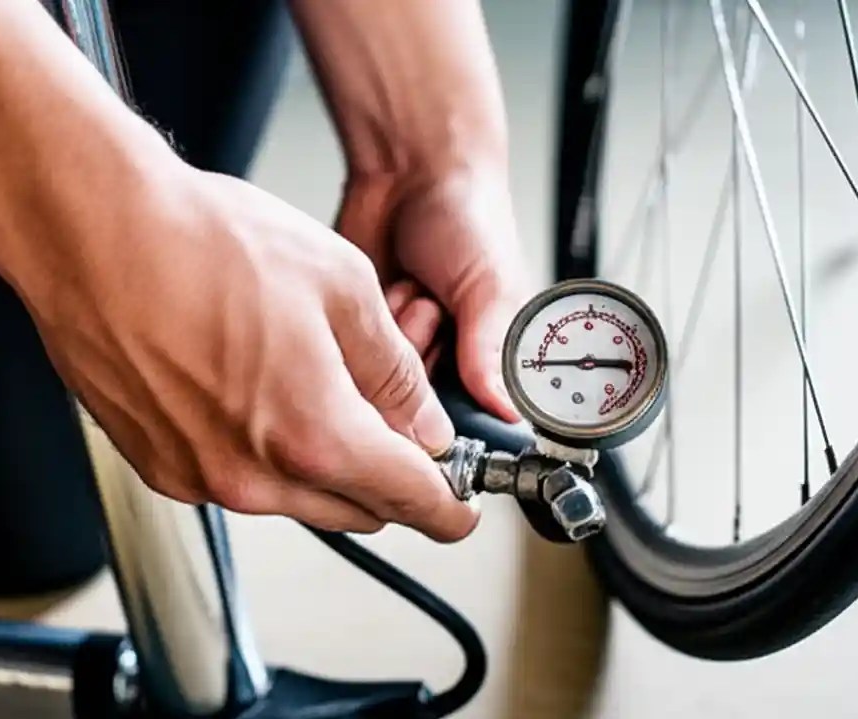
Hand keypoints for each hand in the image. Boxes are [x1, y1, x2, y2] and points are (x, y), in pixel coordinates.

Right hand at [2, 164, 478, 540]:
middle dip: (388, 476)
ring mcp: (199, 476)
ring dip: (325, 461)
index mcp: (315, 438)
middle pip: (356, 507)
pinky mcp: (158, 464)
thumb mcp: (343, 287)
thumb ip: (394, 373)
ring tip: (315, 378)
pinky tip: (258, 385)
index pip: (409, 501)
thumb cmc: (203, 244)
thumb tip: (423, 422)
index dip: (448, 508)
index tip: (460, 509)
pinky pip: (239, 480)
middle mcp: (254, 476)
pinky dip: (266, 453)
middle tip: (398, 424)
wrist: (88, 229)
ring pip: (297, 496)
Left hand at [335, 166, 529, 423]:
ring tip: (411, 286)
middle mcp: (450, 354)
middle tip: (432, 306)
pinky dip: (364, 322)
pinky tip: (387, 287)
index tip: (450, 374)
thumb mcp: (490, 286)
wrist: (409, 169)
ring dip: (394, 334)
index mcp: (494, 352)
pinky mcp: (362, 330)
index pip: (476, 410)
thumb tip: (504, 409)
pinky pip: (353, 354)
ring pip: (385, 380)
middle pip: (424, 401)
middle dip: (422, 355)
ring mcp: (404, 344)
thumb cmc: (467, 216)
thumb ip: (490, 351)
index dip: (459, 400)